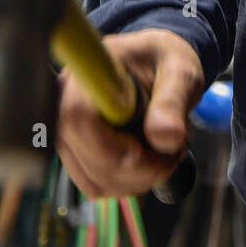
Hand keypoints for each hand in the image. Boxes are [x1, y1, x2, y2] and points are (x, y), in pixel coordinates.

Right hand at [57, 28, 204, 197]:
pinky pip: (98, 185)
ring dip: (139, 178)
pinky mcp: (76, 155)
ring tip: (167, 150)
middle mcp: (65, 105)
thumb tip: (167, 139)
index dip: (113, 147)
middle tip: (176, 150)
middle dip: (140, 169)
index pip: (77, 119)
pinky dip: (130, 182)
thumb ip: (173, 101)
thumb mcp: (180, 70)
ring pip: (95, 181)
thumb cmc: (165, 61)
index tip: (152, 147)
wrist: (156, 64)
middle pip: (89, 160)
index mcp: (87, 75)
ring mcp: (68, 134)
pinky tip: (151, 159)